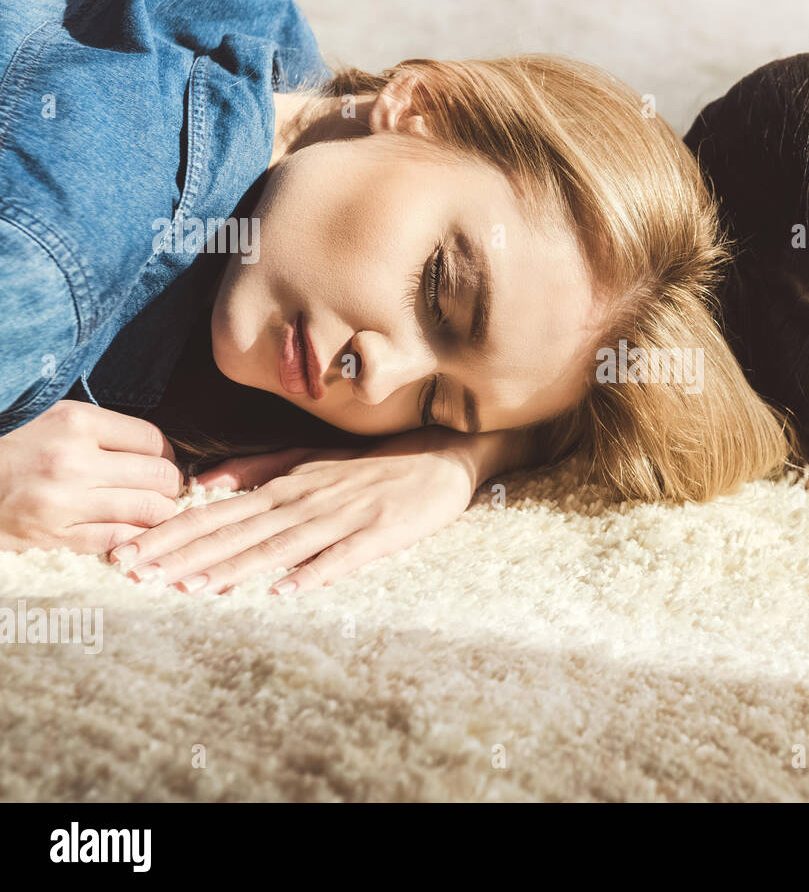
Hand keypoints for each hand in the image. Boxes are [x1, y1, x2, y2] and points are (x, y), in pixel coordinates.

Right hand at [0, 400, 183, 553]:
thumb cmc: (11, 448)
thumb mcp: (51, 420)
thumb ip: (102, 430)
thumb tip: (157, 449)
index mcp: (74, 423)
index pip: (153, 439)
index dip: (166, 453)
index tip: (160, 462)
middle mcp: (72, 460)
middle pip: (161, 476)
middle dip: (169, 485)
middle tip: (161, 490)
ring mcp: (64, 502)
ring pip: (150, 511)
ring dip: (158, 514)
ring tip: (149, 511)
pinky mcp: (55, 537)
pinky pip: (121, 539)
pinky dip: (133, 537)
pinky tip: (127, 532)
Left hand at [108, 427, 492, 595]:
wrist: (442, 455)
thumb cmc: (373, 463)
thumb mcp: (311, 459)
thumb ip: (258, 468)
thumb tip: (203, 484)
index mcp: (286, 485)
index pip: (218, 512)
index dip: (172, 533)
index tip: (128, 552)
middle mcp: (305, 499)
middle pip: (236, 530)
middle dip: (184, 553)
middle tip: (136, 575)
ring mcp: (341, 517)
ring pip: (278, 546)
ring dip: (234, 567)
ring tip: (191, 589)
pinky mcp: (379, 533)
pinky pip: (340, 557)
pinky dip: (311, 574)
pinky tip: (283, 592)